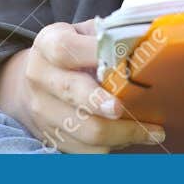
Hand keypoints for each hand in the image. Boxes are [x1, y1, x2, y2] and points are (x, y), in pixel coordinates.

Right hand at [0, 18, 166, 152]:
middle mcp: (41, 78)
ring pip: (83, 130)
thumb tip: (144, 43)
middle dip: (104, 103)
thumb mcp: (81, 33)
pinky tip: (131, 139)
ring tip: (151, 132)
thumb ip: (107, 35)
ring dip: (121, 134)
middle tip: (129, 109)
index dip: (94, 55)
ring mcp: (43, 111)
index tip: (124, 62)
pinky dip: (112, 147)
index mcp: (48, 45)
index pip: (65, 49)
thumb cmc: (70, 52)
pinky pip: (85, 150)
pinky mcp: (50, 137)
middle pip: (73, 93)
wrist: (32, 80)